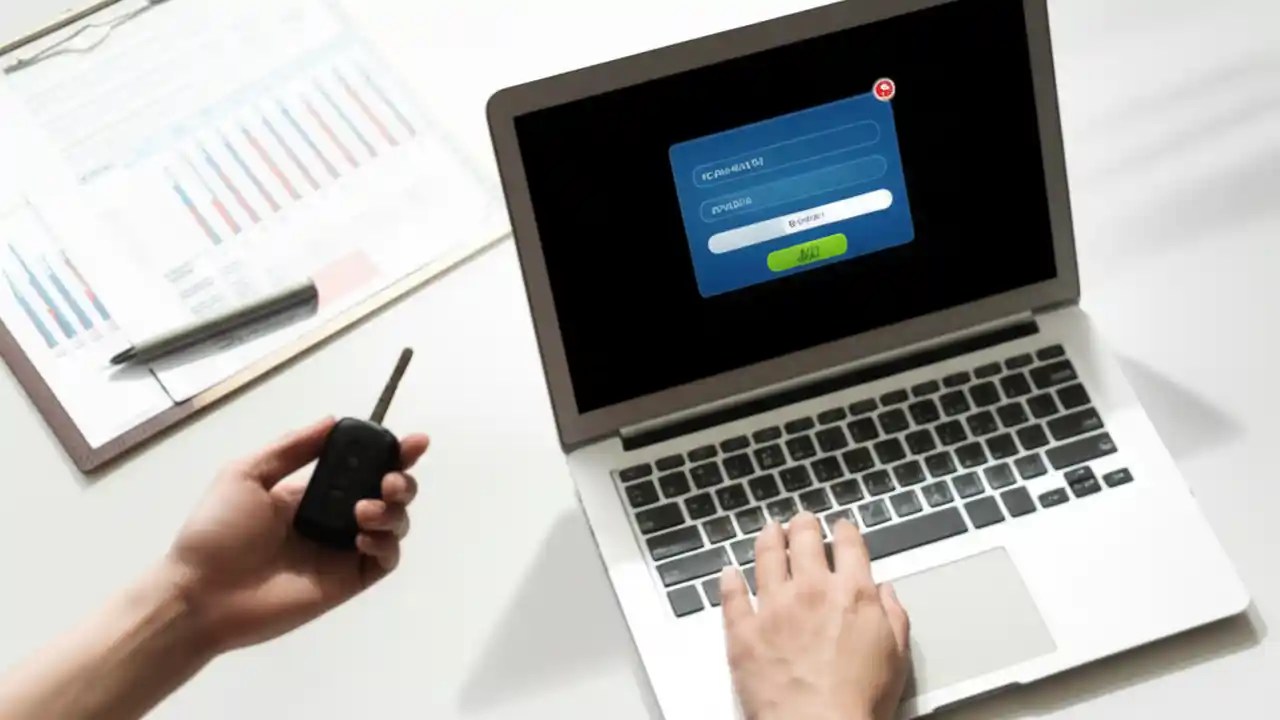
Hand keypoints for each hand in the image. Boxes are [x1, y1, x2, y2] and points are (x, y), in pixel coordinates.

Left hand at [165, 417, 428, 653]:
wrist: (201, 592)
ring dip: (393, 510)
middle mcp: (333, 519)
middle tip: (389, 481)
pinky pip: (384, 559)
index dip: (393, 453)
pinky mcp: (348, 581)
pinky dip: (385, 544)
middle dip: (402, 480)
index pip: (362, 468)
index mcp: (310, 492)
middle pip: (389, 494)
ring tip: (366, 510)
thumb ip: (291, 447)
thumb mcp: (245, 474)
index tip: (413, 442)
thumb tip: (333, 420)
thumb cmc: (216, 531)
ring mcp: (342, 551)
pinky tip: (361, 537)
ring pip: (394, 525)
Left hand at [720, 513, 910, 719]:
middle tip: (802, 521)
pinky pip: (732, 594)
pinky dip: (730, 579)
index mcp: (852, 594)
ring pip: (766, 556)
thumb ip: (893, 618)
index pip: (849, 545)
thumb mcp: (896, 658)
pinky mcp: (743, 630)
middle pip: (804, 540)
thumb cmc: (859, 702)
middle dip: (804, 525)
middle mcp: (811, 590)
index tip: (840, 527)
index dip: (844, 530)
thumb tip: (885, 593)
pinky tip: (729, 572)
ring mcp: (773, 607)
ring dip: (768, 538)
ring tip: (770, 531)